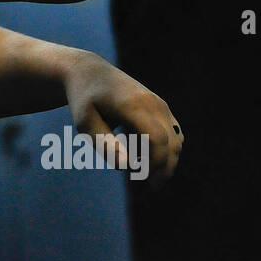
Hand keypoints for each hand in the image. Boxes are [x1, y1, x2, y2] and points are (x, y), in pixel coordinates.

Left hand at [62, 49, 182, 185]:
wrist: (89, 73)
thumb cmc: (84, 101)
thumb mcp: (84, 123)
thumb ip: (105, 144)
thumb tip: (126, 166)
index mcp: (133, 105)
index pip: (156, 140)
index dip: (152, 164)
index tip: (137, 178)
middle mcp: (152, 103)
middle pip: (171, 143)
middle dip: (162, 169)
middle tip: (149, 187)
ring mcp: (160, 104)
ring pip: (177, 140)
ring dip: (165, 161)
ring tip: (141, 169)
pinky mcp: (162, 107)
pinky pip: (174, 134)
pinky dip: (165, 150)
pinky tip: (141, 153)